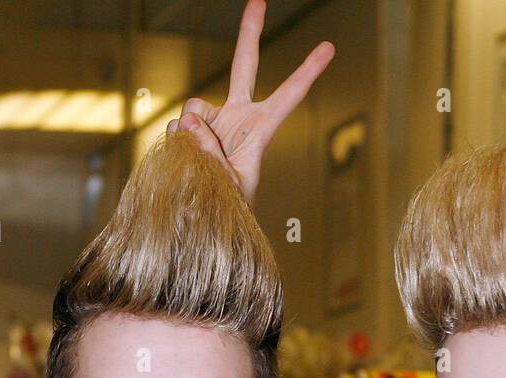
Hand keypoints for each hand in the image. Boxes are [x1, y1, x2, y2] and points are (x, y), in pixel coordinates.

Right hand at [167, 0, 333, 202]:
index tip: (328, 48)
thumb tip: (185, 120)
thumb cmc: (230, 207)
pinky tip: (186, 161)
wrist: (206, 217)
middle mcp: (238, 116)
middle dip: (250, 32)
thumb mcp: (229, 184)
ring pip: (193, 109)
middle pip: (245, 65)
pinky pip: (177, 127)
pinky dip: (178, 142)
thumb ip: (210, 151)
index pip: (288, 96)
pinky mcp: (189, 129)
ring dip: (192, 135)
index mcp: (261, 129)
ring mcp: (212, 120)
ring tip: (200, 164)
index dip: (306, 72)